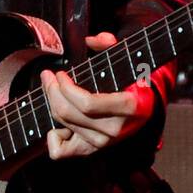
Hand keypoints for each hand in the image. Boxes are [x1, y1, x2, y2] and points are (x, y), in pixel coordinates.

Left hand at [39, 31, 155, 160]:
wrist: (143, 110)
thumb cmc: (131, 83)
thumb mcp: (126, 60)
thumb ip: (110, 45)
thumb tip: (92, 40)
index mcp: (128, 107)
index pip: (87, 104)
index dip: (66, 88)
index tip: (60, 74)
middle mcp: (115, 129)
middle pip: (69, 113)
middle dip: (52, 91)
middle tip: (48, 77)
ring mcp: (103, 143)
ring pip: (63, 125)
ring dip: (51, 104)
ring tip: (51, 89)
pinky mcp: (91, 151)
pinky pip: (61, 152)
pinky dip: (53, 138)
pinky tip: (59, 123)